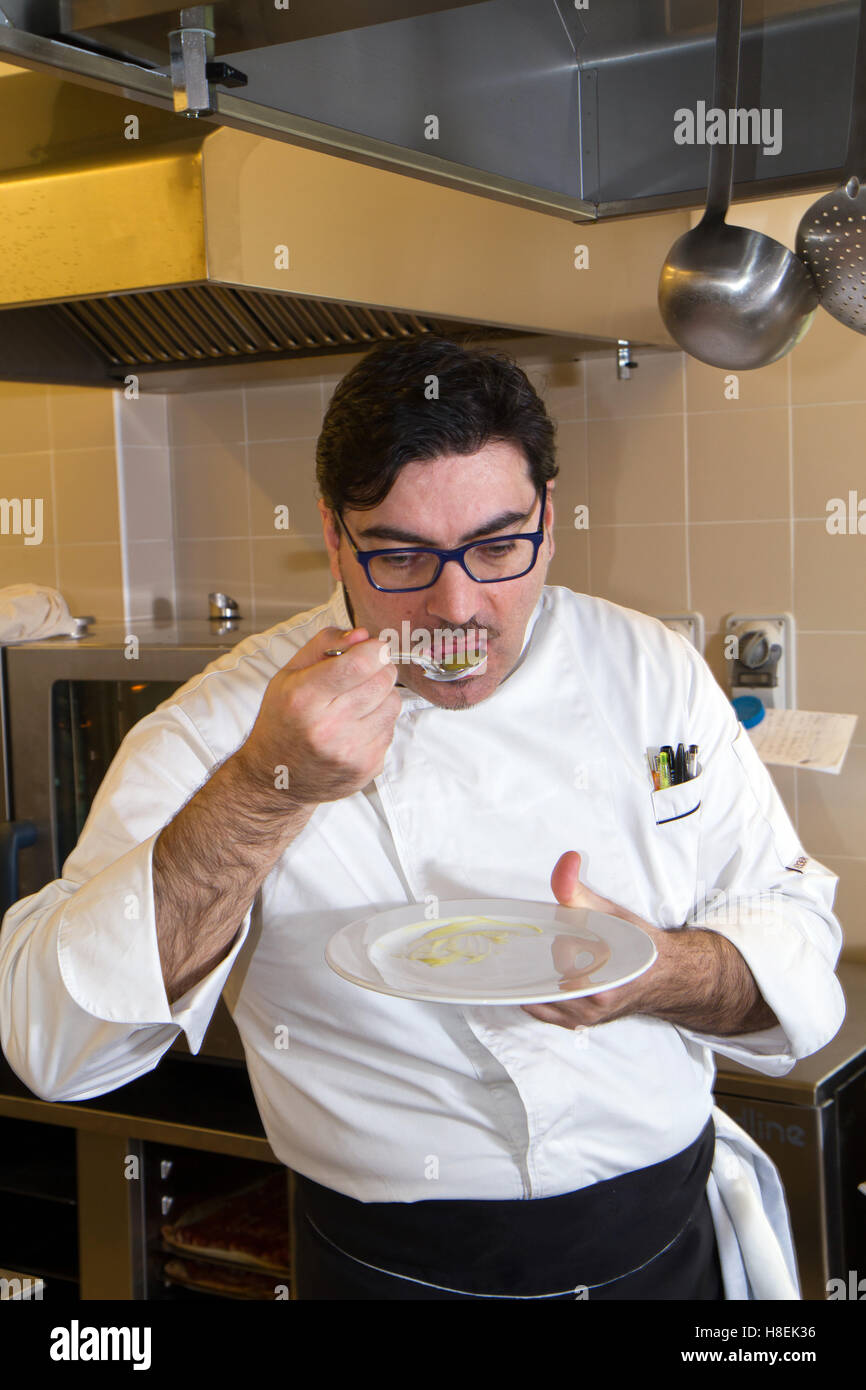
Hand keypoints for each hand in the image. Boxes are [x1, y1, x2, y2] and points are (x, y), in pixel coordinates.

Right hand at [236, 625, 401, 808]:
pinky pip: (392, 729)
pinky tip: (357, 726)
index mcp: (304, 698)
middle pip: (383, 680)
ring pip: (393, 703)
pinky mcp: (367, 767)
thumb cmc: (282, 722)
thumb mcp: (288, 675)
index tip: (373, 648)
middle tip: (363, 674)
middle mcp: (328, 727)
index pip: (360, 663)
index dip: (374, 649)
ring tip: (357, 702)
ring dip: (381, 696)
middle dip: (379, 668)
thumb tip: (363, 635)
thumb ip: (324, 645)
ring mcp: (350, 751)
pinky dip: (379, 721)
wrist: (277, 778)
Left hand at [520, 850, 671, 1030]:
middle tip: (548, 941)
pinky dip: (540, 992)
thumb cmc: (641, 945)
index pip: (553, 961)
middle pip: (543, 978)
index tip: (552, 929)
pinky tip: (541, 973)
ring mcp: (585, 1020)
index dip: (548, 942)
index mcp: (601, 984)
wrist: (667, 974)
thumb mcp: (610, 912)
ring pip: (541, 998)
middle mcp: (592, 1009)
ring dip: (537, 976)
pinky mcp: (580, 1024)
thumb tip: (567, 860)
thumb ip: (580, 889)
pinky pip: (546, 1011)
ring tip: (541, 955)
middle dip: (540, 958)